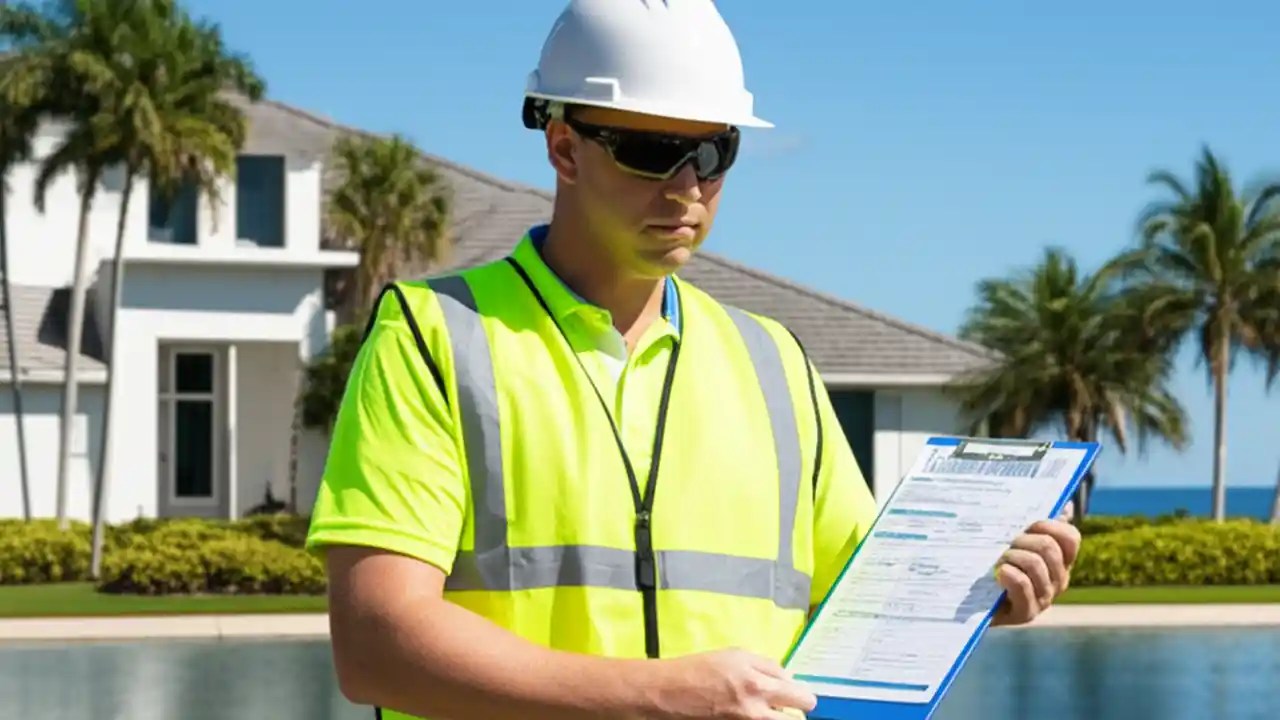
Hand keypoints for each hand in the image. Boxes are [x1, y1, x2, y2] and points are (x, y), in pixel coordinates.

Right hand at [646, 648, 816, 719]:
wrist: (668, 694)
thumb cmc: (699, 669)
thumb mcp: (734, 656)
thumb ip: (765, 666)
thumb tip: (787, 679)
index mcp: (758, 682)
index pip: (799, 692)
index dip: (796, 691)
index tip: (791, 693)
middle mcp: (757, 708)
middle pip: (801, 712)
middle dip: (798, 707)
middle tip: (788, 705)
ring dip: (783, 717)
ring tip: (770, 710)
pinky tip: (752, 714)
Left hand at [990, 516, 1081, 625]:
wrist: (972, 604)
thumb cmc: (992, 566)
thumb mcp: (1012, 542)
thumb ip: (1035, 526)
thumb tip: (1065, 507)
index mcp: (1059, 561)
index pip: (1070, 538)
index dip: (1050, 525)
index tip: (1027, 525)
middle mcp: (1058, 580)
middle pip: (1049, 547)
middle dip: (1022, 539)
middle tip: (1005, 544)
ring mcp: (1044, 598)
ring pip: (1035, 563)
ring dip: (1011, 556)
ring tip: (997, 561)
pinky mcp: (1027, 612)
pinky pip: (1022, 584)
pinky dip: (1009, 574)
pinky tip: (998, 573)